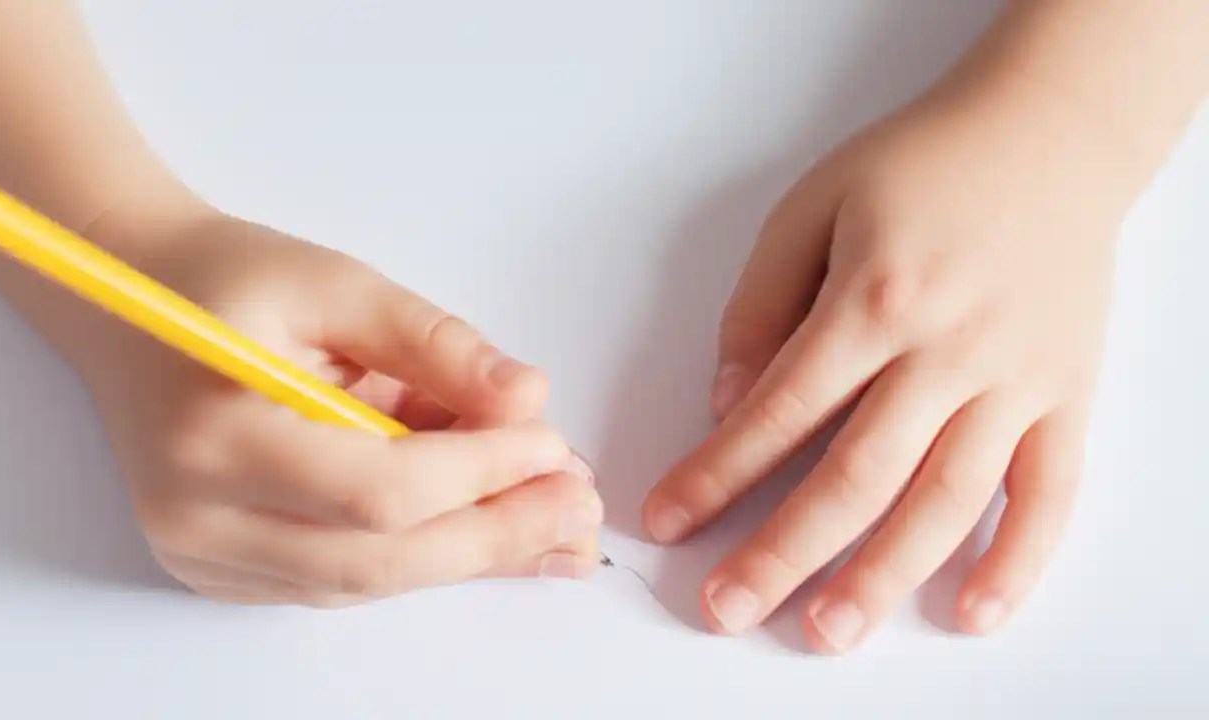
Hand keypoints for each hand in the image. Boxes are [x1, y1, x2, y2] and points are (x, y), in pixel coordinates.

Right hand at [82, 209, 600, 605]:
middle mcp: (198, 519)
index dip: (479, 474)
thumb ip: (431, 343)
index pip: (376, 490)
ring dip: (469, 553)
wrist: (131, 303)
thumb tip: (527, 398)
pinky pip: (345, 577)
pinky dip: (422, 550)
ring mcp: (206, 557)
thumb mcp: (333, 282)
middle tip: (578, 510)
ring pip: (366, 582)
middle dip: (493, 536)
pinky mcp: (227, 569)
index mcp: (214, 435)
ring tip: (555, 524)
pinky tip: (490, 526)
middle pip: (376, 561)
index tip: (552, 442)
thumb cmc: (226, 281)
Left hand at [643, 70, 1131, 650]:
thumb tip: (727, 401)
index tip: (667, 519)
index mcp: (876, 298)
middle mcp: (947, 350)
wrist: (1049, 133)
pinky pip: (1049, 491)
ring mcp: (1014, 380)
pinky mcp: (1065, 395)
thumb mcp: (814, 208)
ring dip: (883, 574)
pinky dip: (1017, 559)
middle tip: (726, 608)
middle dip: (782, 551)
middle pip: (855, 474)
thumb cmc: (920, 167)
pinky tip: (971, 611)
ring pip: (944, 499)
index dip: (715, 473)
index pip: (779, 410)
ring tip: (827, 632)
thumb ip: (762, 306)